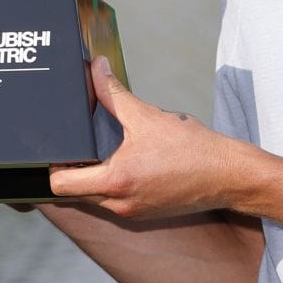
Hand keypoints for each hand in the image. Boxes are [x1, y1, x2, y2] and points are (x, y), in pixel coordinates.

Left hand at [49, 57, 241, 218]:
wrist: (229, 176)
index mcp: (116, 182)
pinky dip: (113, 182)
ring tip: (103, 149)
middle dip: (73, 168)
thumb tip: (95, 68)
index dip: (53, 164)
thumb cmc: (192, 148)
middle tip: (78, 143)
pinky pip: (115, 201)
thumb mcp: (147, 116)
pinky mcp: (144, 214)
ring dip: (94, 175)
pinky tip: (126, 160)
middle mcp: (119, 204)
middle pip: (73, 192)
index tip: (59, 145)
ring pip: (95, 197)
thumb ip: (114, 93)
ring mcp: (132, 213)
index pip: (60, 184)